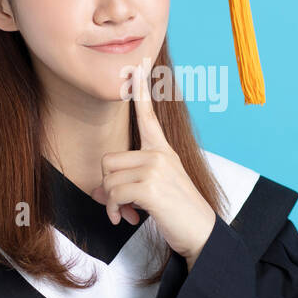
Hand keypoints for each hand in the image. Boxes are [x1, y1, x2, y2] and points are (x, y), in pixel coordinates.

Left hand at [89, 61, 217, 267]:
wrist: (200, 233)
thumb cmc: (177, 211)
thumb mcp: (152, 190)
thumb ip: (127, 183)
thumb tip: (97, 191)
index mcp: (162, 149)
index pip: (147, 114)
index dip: (141, 89)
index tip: (137, 64)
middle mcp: (159, 153)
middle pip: (108, 161)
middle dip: (109, 188)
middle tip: (123, 204)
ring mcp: (156, 167)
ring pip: (108, 180)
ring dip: (112, 203)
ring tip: (129, 212)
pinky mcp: (151, 186)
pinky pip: (114, 194)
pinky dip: (115, 210)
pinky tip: (129, 218)